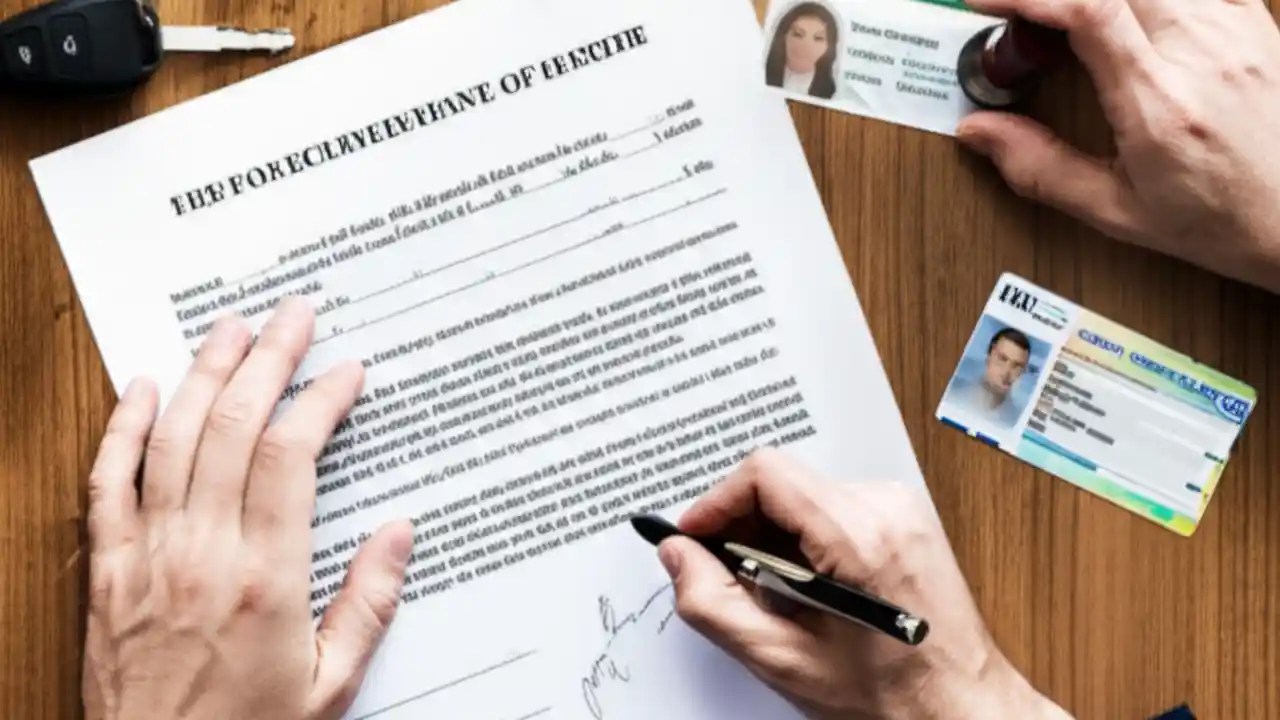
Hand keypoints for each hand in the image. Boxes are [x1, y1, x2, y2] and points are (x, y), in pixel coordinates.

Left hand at [82, 298, 413, 719]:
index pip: (293, 457)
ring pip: (173, 439)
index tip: (347, 371)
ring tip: (231, 328)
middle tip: (294, 314)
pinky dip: (123, 428)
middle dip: (268, 360)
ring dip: (203, 374)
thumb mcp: (331, 684)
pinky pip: (106, 482)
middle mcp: (203, 552)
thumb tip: (401, 535)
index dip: (321, 400)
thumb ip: (370, 605)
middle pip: (234, 427)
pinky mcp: (106, 570)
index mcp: (266, 578)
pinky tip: (143, 388)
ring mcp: (147, 555)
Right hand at [656, 449, 1070, 719]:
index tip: (693, 536)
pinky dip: (802, 537)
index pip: (765, 474)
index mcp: (858, 536)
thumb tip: (678, 557)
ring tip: (772, 592)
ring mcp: (900, 508)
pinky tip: (805, 585)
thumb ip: (714, 605)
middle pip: (782, 482)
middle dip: (740, 525)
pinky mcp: (904, 517)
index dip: (715, 502)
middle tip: (726, 577)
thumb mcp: (784, 660)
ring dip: (771, 535)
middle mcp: (885, 507)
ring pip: (803, 494)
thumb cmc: (892, 696)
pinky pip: (832, 506)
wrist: (962, 708)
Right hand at [956, 0, 1279, 292]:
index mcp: (1158, 102)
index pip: (1086, 9)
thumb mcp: (1116, 210)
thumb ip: (1040, 166)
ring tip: (1074, 25)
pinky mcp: (1252, 20)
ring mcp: (1233, 28)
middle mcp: (1201, 51)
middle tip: (1028, 22)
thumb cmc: (1221, 220)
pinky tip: (1132, 17)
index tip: (984, 2)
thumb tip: (977, 130)